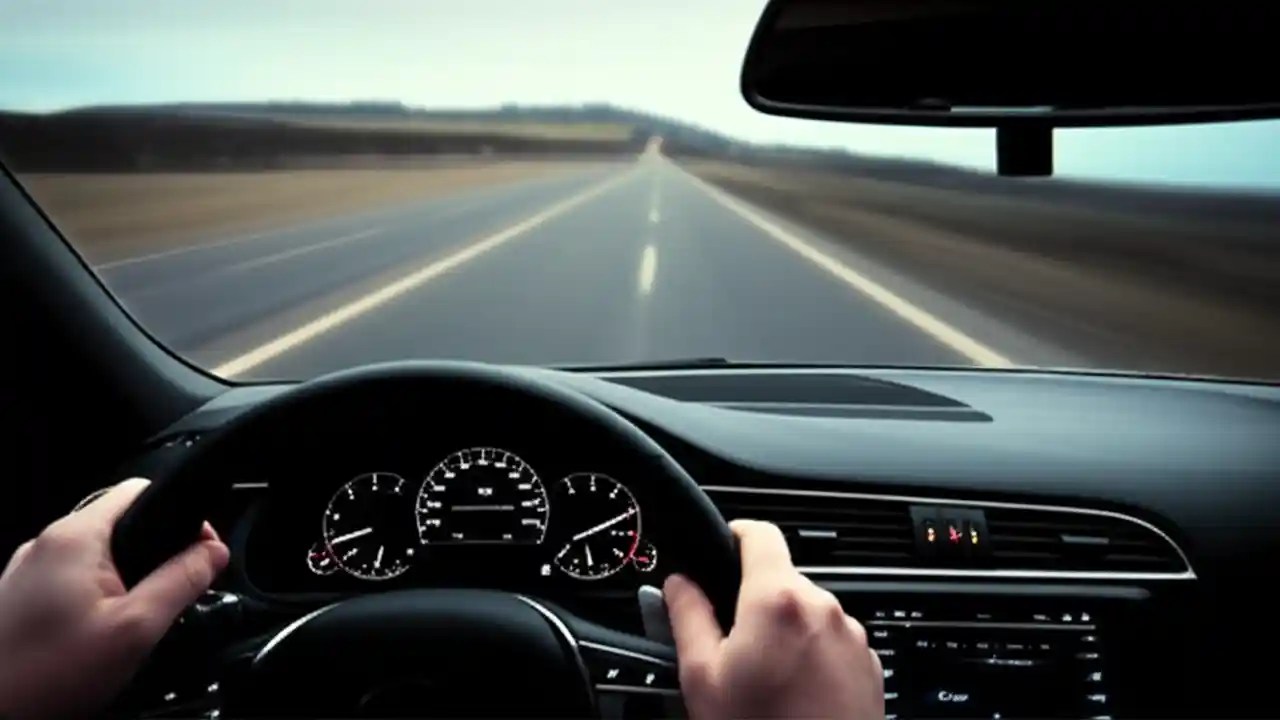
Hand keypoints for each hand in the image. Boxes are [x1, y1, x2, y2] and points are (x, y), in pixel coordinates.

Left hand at [0, 478, 229, 719]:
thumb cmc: (46, 676)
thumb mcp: (135, 628)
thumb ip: (181, 582)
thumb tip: (213, 552)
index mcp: (74, 537)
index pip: (140, 491)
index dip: (182, 516)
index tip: (200, 552)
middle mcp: (45, 544)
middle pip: (121, 526)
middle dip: (154, 557)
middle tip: (167, 600)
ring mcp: (28, 571)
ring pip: (98, 557)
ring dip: (125, 581)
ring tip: (129, 624)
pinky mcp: (18, 598)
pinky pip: (73, 582)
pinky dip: (96, 599)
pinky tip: (96, 636)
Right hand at [664, 520, 883, 719]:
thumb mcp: (702, 677)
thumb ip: (687, 616)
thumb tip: (678, 583)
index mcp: (777, 598)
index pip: (759, 532)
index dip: (734, 535)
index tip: (721, 549)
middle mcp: (823, 608)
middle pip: (780, 580)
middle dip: (752, 602)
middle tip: (727, 645)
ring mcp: (852, 638)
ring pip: (806, 614)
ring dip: (783, 632)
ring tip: (762, 680)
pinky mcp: (869, 666)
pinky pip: (831, 644)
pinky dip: (810, 657)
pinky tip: (792, 695)